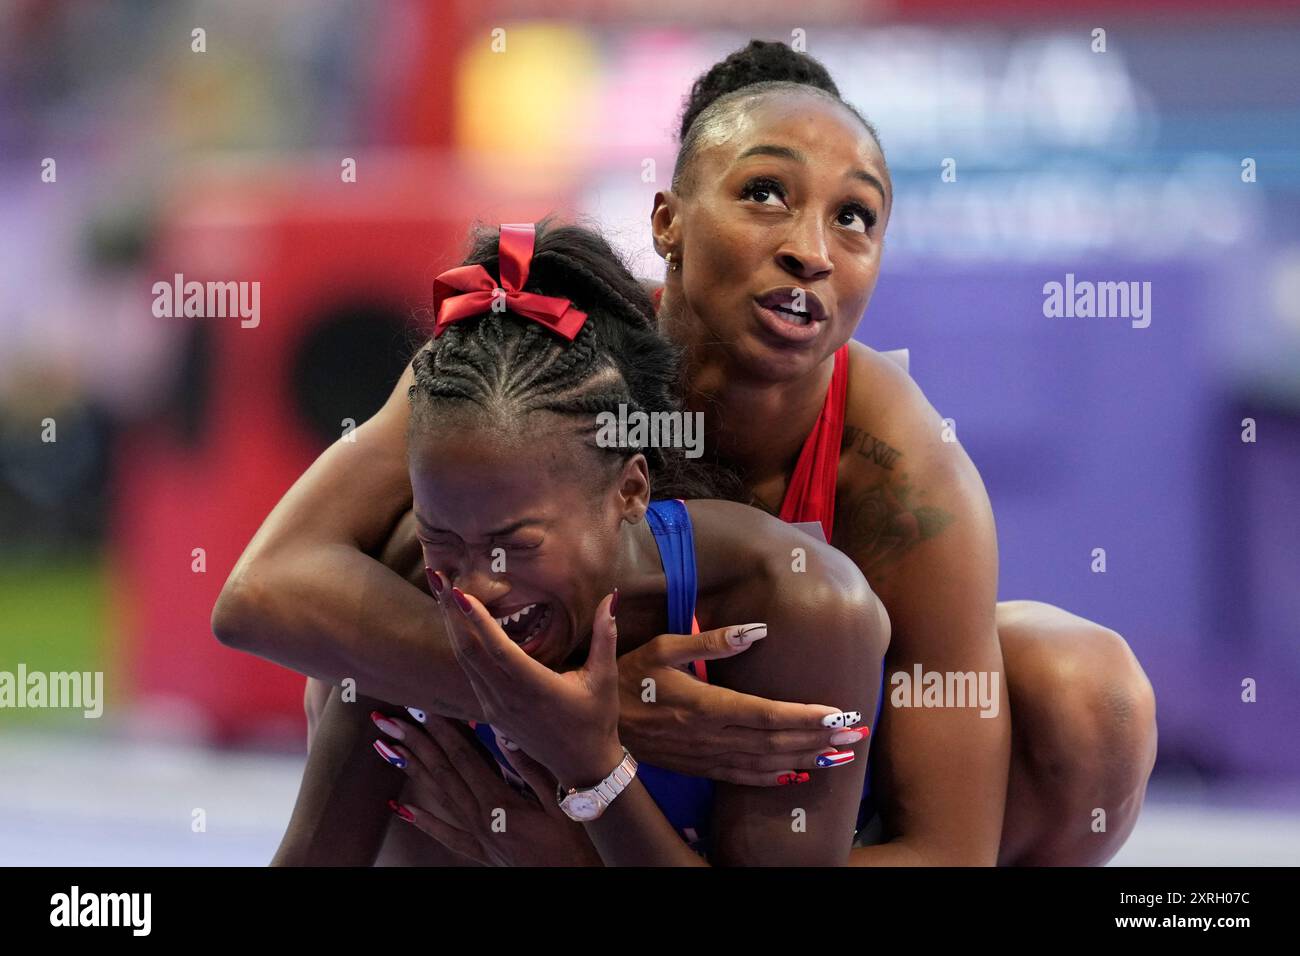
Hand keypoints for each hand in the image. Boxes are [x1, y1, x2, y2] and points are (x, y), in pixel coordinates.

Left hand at [373, 713, 601, 865]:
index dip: (442, 730)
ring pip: (439, 796)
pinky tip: (402, 809)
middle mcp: (479, 817)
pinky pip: (446, 834)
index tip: (423, 708)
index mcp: (498, 802)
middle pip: (442, 772)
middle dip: (415, 743)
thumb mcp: (557, 801)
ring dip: (413, 769)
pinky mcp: (479, 850)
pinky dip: (423, 820)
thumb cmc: (568, 842)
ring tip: (388, 748)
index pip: (463, 757)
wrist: (567, 881)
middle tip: (390, 720)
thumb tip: (506, 734)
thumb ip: (530, 768)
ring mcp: (476, 835)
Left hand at [432, 571, 623, 785]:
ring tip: (439, 592)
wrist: (582, 766)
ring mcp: (495, 707)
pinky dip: (461, 645)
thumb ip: (605, 635)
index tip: (458, 591)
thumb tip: (612, 597)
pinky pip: (470, 674)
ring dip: (451, 626)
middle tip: (436, 577)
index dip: (476, 620)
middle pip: (469, 651)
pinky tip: (455, 624)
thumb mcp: (604, 678)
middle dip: (451, 612)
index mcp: (535, 688)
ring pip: (465, 662)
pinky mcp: (491, 712)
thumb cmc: (596, 719)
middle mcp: (508, 698)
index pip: (498, 649)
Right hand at [615, 625, 868, 785]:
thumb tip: (757, 630)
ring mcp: (704, 756)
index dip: (804, 716)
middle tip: (855, 734)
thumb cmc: (628, 678)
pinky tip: (797, 774)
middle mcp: (709, 736)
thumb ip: (711, 641)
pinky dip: (774, 778)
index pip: (765, 714)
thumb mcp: (663, 647)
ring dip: (805, 760)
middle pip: (774, 742)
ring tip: (839, 755)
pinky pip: (743, 777)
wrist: (595, 724)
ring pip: (764, 764)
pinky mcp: (698, 767)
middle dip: (817, 739)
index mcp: (704, 704)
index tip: (837, 713)